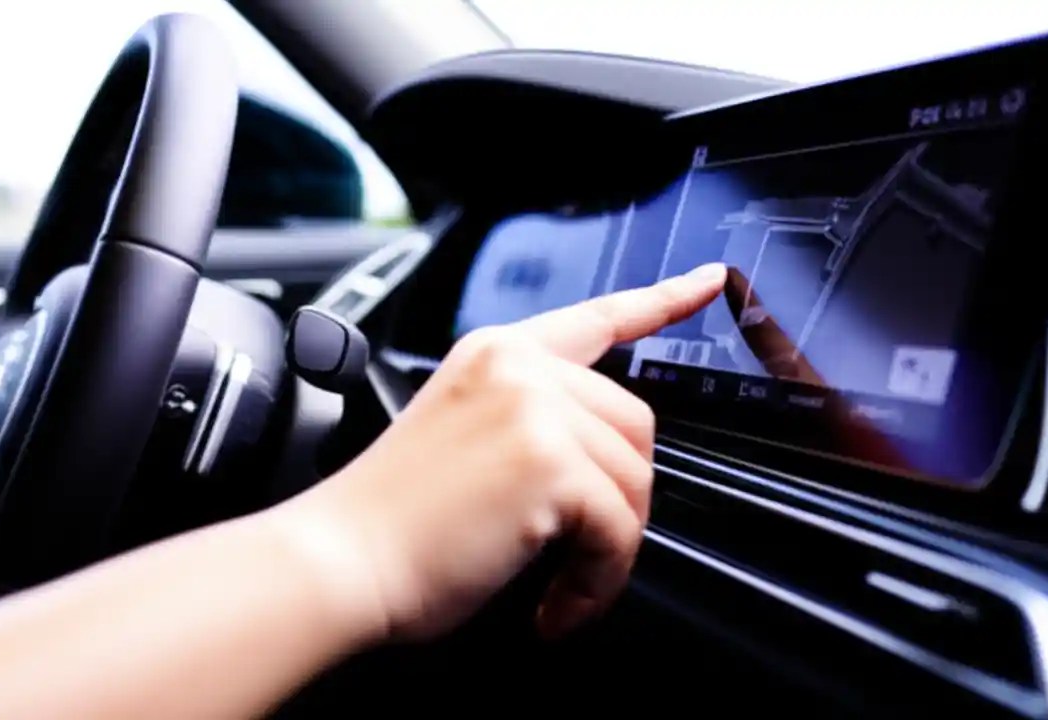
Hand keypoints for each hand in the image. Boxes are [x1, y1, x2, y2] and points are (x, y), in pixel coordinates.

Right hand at [284, 263, 725, 642]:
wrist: (340, 561)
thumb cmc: (389, 521)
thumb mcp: (461, 438)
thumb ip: (529, 423)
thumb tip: (602, 462)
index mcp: (496, 354)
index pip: (596, 318)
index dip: (662, 300)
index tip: (708, 281)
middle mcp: (519, 367)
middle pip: (633, 426)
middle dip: (617, 499)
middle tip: (574, 552)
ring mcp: (535, 406)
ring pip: (633, 482)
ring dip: (605, 550)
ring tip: (553, 583)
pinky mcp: (550, 461)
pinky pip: (619, 530)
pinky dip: (597, 583)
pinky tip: (554, 604)